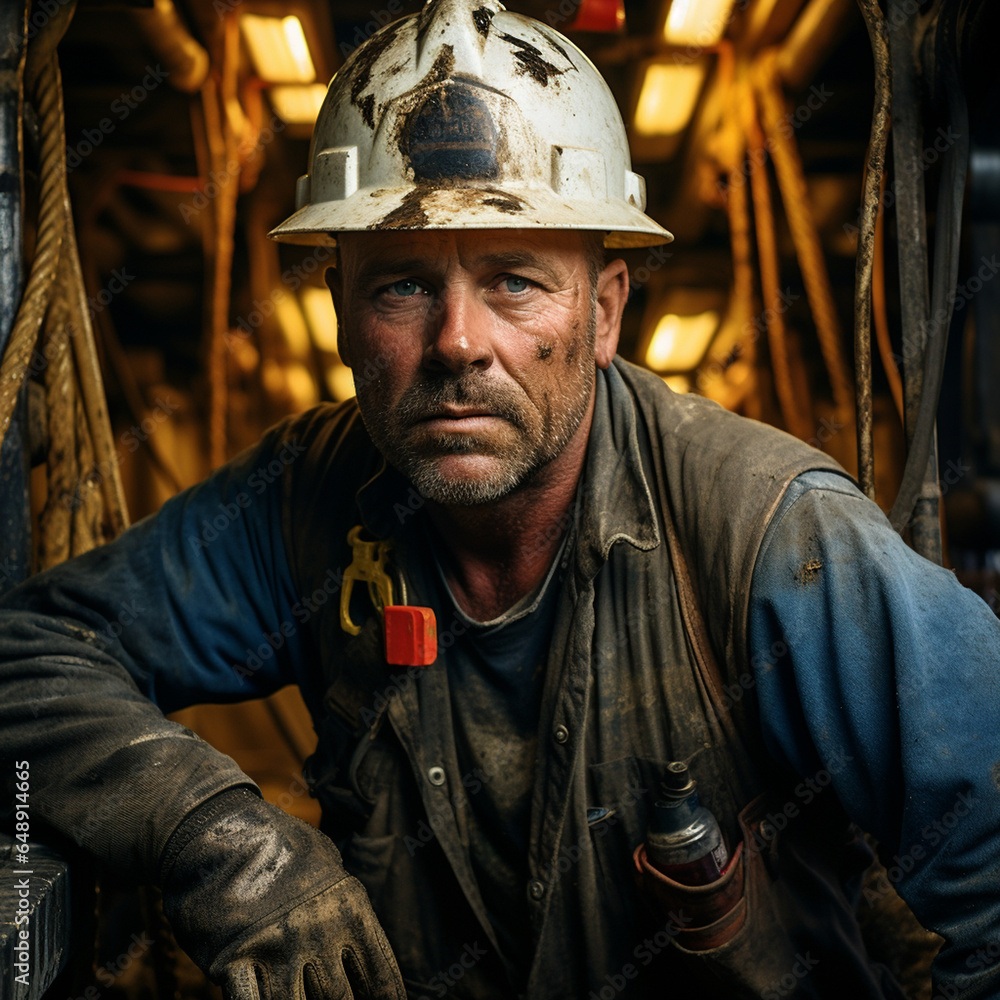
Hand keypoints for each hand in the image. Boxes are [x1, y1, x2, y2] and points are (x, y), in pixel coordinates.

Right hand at [158, 787, 405, 998]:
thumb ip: (342, 901)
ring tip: (303, 998)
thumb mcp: (324, 861)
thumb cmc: (275, 843)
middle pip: (340, 999)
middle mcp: (318, 933)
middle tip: (336, 998)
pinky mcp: (234, 962)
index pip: (379, 972)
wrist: (215, 830)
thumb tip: (357, 941)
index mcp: (348, 906)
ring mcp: (277, 950)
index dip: (386, 995)